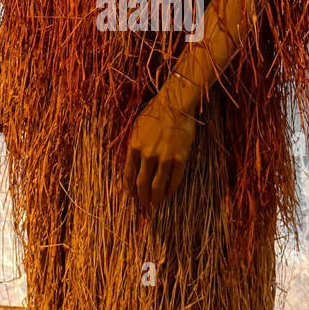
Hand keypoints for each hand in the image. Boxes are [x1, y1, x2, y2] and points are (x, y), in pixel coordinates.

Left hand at [124, 86, 196, 210]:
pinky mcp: (180, 159)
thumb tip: (133, 162)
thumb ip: (134, 146)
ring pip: (157, 186)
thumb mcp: (138, 127)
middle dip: (142, 198)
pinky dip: (171, 190)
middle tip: (143, 206)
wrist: (176, 103)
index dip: (129, 189)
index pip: (128, 175)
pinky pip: (175, 180)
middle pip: (141, 184)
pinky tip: (169, 193)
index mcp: (134, 147)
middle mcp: (147, 155)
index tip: (131, 196)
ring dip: (156, 199)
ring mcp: (164, 158)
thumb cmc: (156, 112)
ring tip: (156, 204)